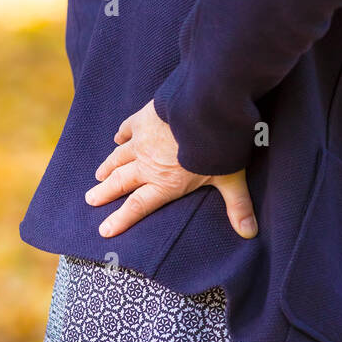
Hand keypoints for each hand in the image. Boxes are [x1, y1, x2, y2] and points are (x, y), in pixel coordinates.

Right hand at [85, 99, 257, 239]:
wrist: (204, 108)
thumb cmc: (217, 147)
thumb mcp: (230, 179)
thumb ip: (238, 206)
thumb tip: (250, 233)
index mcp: (165, 183)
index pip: (138, 206)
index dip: (121, 220)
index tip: (104, 231)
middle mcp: (147, 165)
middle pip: (121, 182)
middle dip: (105, 193)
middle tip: (90, 199)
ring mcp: (142, 140)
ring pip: (119, 157)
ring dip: (107, 167)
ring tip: (98, 175)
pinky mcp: (143, 118)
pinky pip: (127, 128)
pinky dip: (121, 135)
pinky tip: (116, 138)